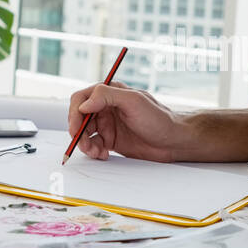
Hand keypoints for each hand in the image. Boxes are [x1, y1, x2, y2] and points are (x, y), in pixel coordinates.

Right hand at [66, 82, 187, 161]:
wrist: (173, 142)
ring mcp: (108, 124)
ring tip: (96, 152)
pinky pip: (93, 145)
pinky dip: (94, 151)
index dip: (75, 113)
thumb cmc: (159, 118)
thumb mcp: (134, 101)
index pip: (82, 99)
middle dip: (78, 132)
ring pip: (85, 133)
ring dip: (85, 144)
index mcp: (111, 93)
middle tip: (83, 144)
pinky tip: (103, 155)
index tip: (76, 127)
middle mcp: (107, 107)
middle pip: (79, 118)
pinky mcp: (111, 140)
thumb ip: (106, 96)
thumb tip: (83, 104)